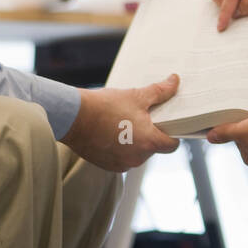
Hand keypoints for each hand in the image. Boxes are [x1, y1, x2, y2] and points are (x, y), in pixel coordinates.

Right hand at [61, 74, 182, 171]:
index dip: (174, 134)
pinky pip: (122, 157)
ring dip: (136, 141)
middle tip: (144, 117)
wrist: (72, 117)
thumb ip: (160, 91)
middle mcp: (137, 158)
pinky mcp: (107, 165)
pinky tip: (113, 131)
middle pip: (154, 147)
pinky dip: (121, 147)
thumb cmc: (105, 107)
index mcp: (149, 142)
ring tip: (126, 122)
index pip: (172, 145)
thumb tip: (174, 81)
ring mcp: (121, 164)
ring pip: (138, 153)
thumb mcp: (137, 96)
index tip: (170, 124)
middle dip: (151, 133)